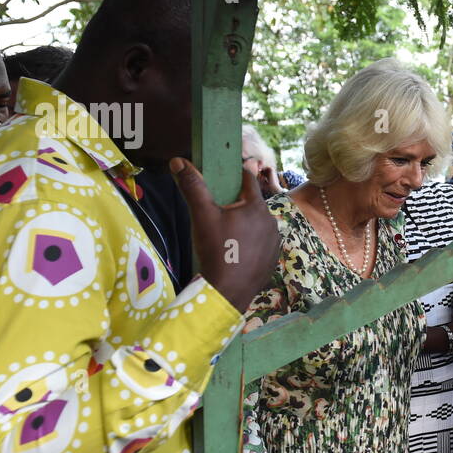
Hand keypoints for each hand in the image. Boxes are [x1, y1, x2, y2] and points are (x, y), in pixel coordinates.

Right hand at [171, 159, 279, 313]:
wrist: (227, 292)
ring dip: (245, 224)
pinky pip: (261, 244)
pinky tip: (235, 250)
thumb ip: (192, 187)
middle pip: (252, 204)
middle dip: (237, 203)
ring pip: (257, 225)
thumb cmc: (216, 250)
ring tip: (226, 233)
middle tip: (219, 210)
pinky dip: (250, 243)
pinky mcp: (273, 259)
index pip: (248, 180)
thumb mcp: (202, 215)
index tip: (227, 172)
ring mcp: (274, 242)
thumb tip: (178, 161)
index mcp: (257, 208)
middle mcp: (271, 222)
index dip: (236, 173)